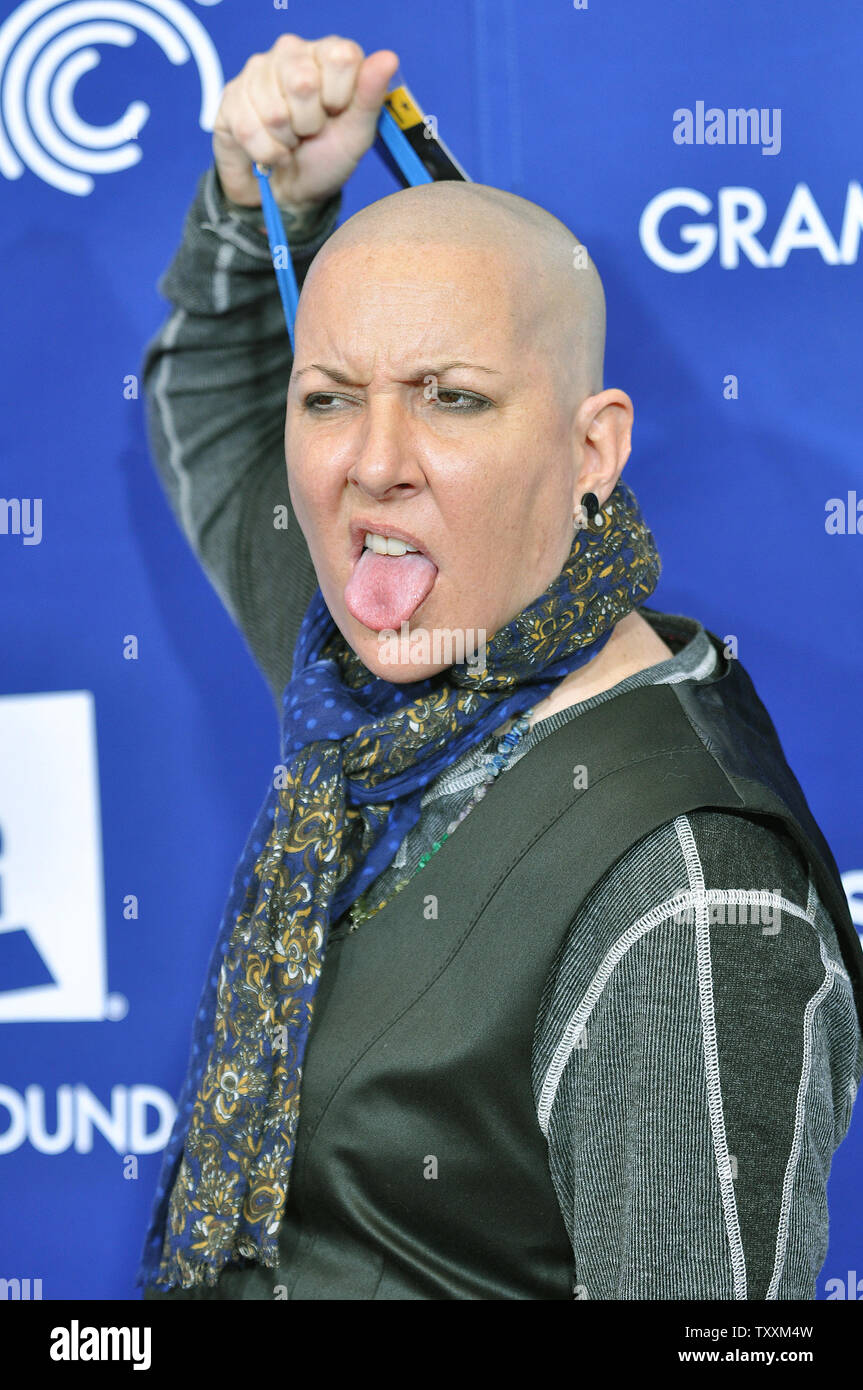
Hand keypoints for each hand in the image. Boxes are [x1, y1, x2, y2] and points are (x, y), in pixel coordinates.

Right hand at [212, 34, 398, 212]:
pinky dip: (265, 153)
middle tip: (310, 132)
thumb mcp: (356, 136)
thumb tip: (387, 58)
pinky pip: (248, 129)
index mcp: (328, 53)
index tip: (336, 114)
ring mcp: (257, 71)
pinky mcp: (231, 96)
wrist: (289, 193)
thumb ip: (371, 97)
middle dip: (309, 123)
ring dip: (285, 142)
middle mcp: (292, 52)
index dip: (339, 98)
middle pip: (302, 82)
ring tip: (289, 141)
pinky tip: (270, 150)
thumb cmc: (325, 160)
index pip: (340, 57)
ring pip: (274, 111)